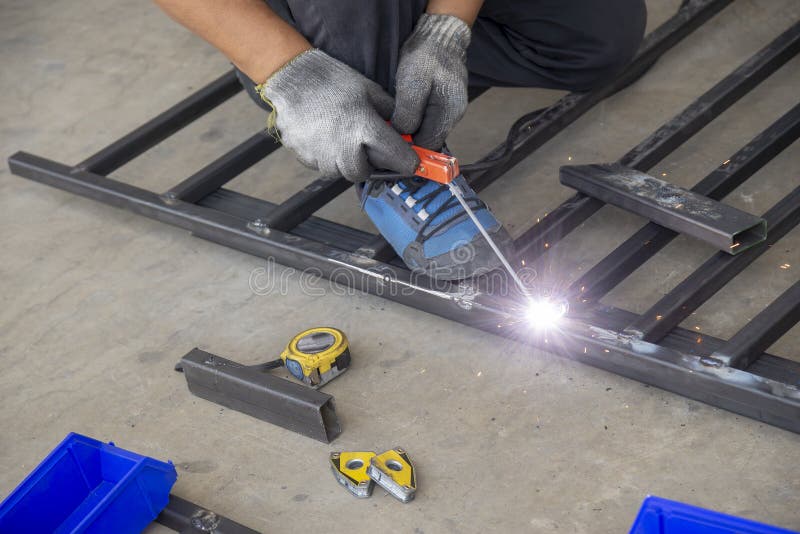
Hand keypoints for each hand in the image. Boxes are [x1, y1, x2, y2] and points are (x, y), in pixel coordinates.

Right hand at [258, 49, 418, 181]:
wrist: (293, 75)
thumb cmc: (333, 80)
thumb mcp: (370, 90)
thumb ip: (389, 114)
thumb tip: (403, 131)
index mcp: (364, 129)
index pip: (395, 158)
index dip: (406, 162)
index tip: (411, 163)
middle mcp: (343, 147)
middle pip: (362, 173)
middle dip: (368, 164)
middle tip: (367, 148)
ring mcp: (320, 154)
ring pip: (339, 171)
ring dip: (345, 161)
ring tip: (342, 138)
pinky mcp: (303, 156)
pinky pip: (320, 165)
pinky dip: (326, 156)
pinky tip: (325, 136)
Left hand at [392, 14, 470, 149]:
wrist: (438, 36)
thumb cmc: (425, 56)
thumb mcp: (412, 82)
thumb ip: (409, 113)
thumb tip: (403, 135)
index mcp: (449, 113)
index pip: (429, 145)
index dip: (410, 145)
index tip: (393, 136)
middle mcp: (454, 116)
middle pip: (428, 140)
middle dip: (410, 136)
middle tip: (391, 124)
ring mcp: (450, 111)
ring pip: (426, 131)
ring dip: (411, 127)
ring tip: (397, 113)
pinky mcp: (443, 105)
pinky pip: (427, 120)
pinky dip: (415, 118)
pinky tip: (405, 108)